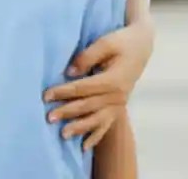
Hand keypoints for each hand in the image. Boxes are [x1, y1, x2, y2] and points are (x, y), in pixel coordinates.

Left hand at [44, 21, 154, 150]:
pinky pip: (107, 124)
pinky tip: (84, 146)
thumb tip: (70, 72)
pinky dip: (96, 136)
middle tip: (48, 118)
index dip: (64, 92)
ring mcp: (120, 103)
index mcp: (114, 80)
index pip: (84, 88)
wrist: (141, 46)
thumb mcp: (105, 42)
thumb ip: (87, 57)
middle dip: (67, 112)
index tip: (46, 96)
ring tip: (63, 135)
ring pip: (97, 119)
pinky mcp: (119, 106)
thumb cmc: (121, 42)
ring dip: (80, 127)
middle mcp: (118, 95)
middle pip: (88, 106)